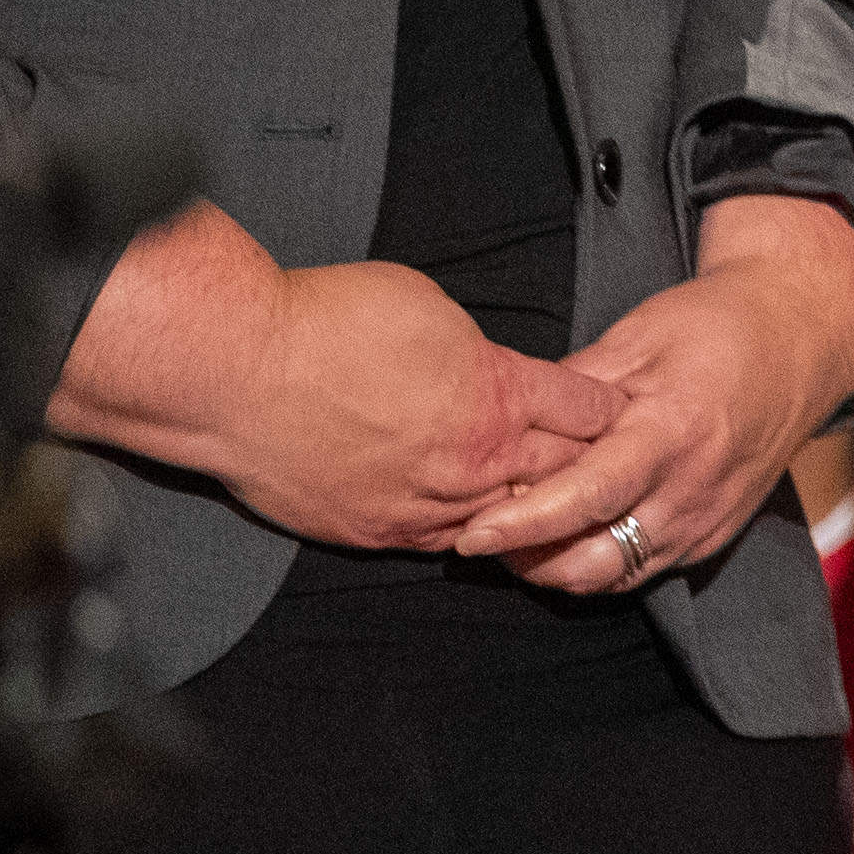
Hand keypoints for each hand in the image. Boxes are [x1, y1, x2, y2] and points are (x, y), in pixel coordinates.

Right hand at [211, 258, 625, 552]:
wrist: (234, 372)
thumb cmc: (329, 324)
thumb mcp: (435, 311)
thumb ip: (481, 355)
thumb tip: (495, 372)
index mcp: (498, 398)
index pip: (589, 413)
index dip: (608, 409)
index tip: (619, 411)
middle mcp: (471, 463)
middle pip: (562, 474)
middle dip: (587, 465)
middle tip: (608, 464)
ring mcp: (420, 506)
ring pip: (505, 519)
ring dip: (529, 508)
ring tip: (552, 502)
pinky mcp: (372, 532)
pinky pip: (442, 542)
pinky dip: (468, 530)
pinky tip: (480, 522)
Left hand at [456, 194, 853, 592]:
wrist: (805, 336)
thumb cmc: (717, 325)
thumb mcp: (637, 337)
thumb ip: (572, 392)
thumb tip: (507, 429)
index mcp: (675, 431)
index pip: (586, 498)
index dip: (522, 523)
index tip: (471, 533)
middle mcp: (695, 489)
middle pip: (593, 561)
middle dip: (527, 559)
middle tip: (484, 528)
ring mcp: (710, 518)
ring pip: (612, 577)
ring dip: (558, 566)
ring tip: (521, 531)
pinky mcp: (716, 533)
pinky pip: (641, 569)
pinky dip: (597, 561)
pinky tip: (572, 530)